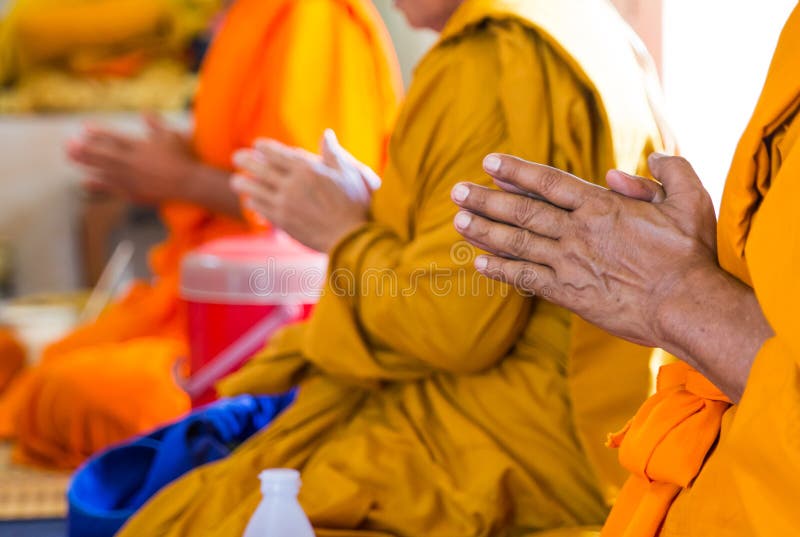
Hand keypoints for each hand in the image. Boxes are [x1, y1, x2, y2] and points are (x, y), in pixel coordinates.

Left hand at [67, 113, 196, 203]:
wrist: (190, 184)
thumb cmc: (183, 158)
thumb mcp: (171, 136)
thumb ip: (156, 124)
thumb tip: (145, 112)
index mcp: (139, 147)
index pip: (114, 138)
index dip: (98, 133)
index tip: (84, 127)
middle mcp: (131, 163)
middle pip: (103, 155)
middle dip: (84, 149)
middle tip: (68, 146)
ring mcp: (131, 179)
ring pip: (104, 171)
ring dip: (86, 164)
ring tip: (71, 159)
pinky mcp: (134, 194)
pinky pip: (112, 189)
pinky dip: (98, 185)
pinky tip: (86, 182)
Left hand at [230, 138, 371, 252]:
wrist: (352, 238)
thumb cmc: (355, 204)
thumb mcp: (348, 173)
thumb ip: (332, 153)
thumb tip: (326, 134)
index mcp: (307, 169)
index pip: (277, 153)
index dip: (264, 147)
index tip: (257, 145)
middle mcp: (292, 184)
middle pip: (260, 168)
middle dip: (245, 161)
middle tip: (236, 157)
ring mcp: (285, 204)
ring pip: (255, 190)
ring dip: (242, 184)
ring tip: (236, 181)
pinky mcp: (283, 222)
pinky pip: (261, 209)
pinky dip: (253, 203)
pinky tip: (250, 202)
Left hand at [451, 153, 717, 347]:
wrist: (686, 306)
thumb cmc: (690, 255)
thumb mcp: (689, 201)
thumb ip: (665, 174)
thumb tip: (636, 163)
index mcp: (602, 206)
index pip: (548, 182)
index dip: (516, 170)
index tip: (489, 162)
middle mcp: (578, 231)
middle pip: (522, 211)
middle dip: (486, 198)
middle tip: (457, 191)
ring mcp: (570, 263)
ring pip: (517, 243)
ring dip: (484, 230)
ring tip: (458, 220)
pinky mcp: (569, 293)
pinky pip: (526, 278)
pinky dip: (501, 270)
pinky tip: (478, 263)